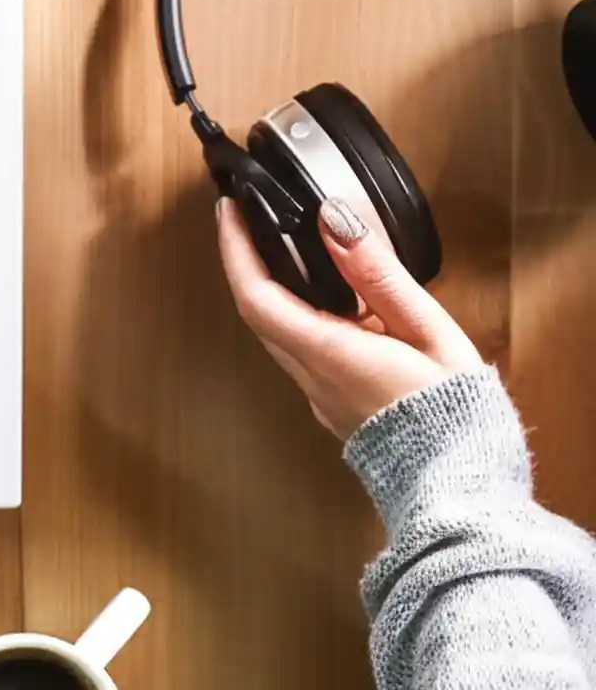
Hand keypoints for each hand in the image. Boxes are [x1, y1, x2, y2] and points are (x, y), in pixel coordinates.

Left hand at [216, 196, 483, 439]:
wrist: (464, 481)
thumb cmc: (454, 407)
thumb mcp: (427, 329)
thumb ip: (377, 275)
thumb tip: (334, 224)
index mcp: (328, 354)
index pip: (256, 296)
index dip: (235, 250)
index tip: (229, 211)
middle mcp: (311, 377)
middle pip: (258, 313)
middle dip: (245, 261)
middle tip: (247, 218)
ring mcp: (318, 395)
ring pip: (277, 333)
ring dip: (271, 288)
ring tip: (281, 245)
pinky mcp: (332, 404)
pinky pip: (301, 350)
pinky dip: (299, 314)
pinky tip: (327, 296)